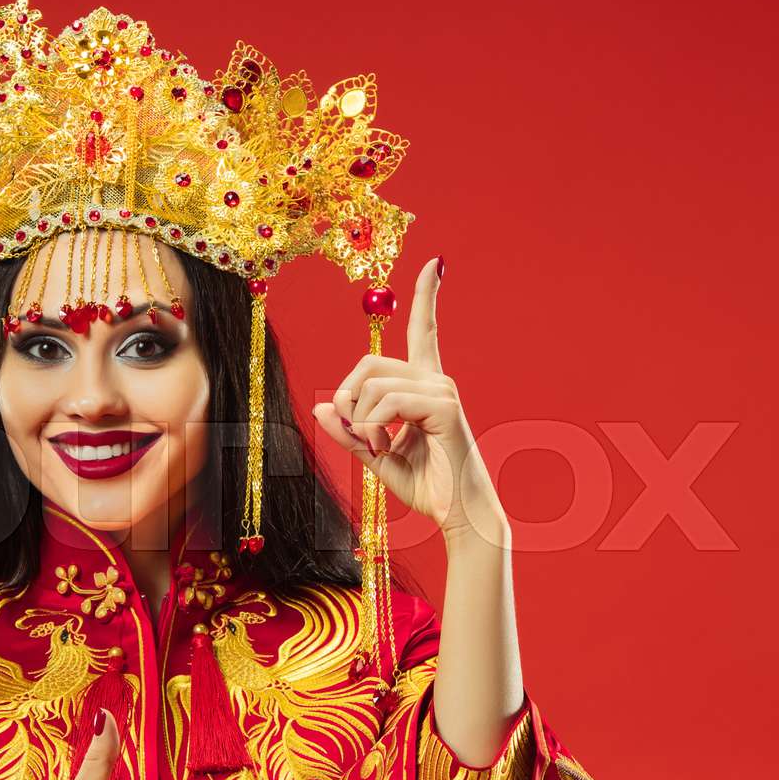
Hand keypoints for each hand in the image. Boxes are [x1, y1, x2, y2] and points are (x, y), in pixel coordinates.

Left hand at [312, 258, 508, 544]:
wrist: (457, 517)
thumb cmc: (426, 487)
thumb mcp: (375, 457)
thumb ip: (349, 431)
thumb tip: (321, 406)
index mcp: (423, 386)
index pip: (423, 331)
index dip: (427, 296)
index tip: (435, 262)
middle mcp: (436, 380)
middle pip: (369, 362)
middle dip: (347, 397)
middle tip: (355, 433)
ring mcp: (443, 392)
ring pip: (373, 384)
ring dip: (360, 422)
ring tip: (378, 448)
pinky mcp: (445, 408)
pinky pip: (388, 401)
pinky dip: (374, 428)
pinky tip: (387, 447)